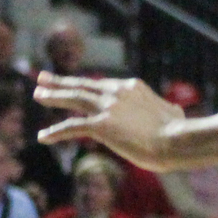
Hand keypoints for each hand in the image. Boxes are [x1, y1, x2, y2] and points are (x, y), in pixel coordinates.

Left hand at [34, 73, 184, 170]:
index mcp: (133, 87)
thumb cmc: (179, 131)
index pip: (103, 85)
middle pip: (83, 85)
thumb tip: (177, 112)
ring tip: (37, 94)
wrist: (176, 140)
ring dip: (53, 96)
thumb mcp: (175, 114)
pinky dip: (55, 132)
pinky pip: (72, 127)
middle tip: (42, 77)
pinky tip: (43, 136)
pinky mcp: (101, 125)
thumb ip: (169, 110)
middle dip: (61, 81)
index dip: (85, 86)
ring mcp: (108, 107)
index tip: (73, 85)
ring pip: (74, 98)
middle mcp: (117, 92)